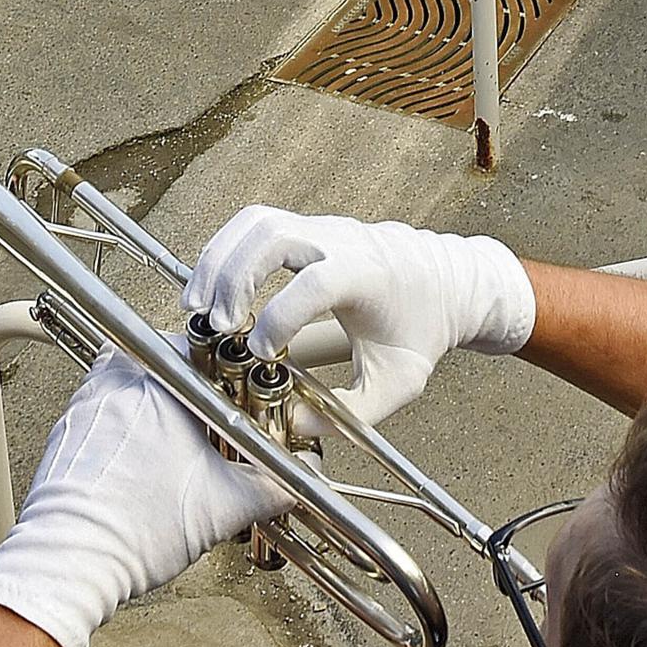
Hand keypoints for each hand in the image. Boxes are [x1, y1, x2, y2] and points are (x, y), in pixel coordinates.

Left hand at [0, 351, 297, 646]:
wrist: (69, 562)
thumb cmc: (130, 532)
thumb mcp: (223, 508)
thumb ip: (271, 488)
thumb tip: (295, 483)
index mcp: (160, 381)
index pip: (216, 358)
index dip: (242, 385)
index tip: (252, 404)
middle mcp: (118, 379)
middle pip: (178, 368)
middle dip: (205, 397)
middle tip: (222, 427)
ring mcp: (88, 401)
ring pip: (143, 385)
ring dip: (168, 410)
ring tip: (186, 447)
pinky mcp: (70, 428)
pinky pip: (113, 408)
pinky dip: (136, 426)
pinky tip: (149, 462)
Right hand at [183, 206, 532, 427]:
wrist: (450, 282)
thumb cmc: (423, 328)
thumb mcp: (399, 381)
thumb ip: (352, 412)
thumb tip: (295, 424)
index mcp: (369, 276)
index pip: (316, 283)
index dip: (281, 315)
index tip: (263, 351)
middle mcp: (343, 241)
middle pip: (274, 235)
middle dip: (234, 276)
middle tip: (215, 324)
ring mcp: (323, 229)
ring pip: (257, 222)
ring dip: (220, 258)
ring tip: (197, 304)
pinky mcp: (307, 229)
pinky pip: (256, 225)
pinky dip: (227, 250)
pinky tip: (212, 288)